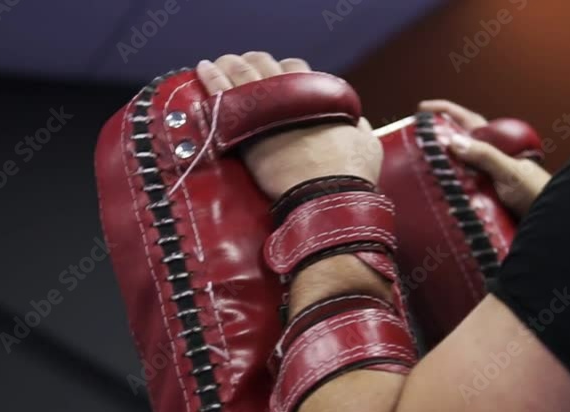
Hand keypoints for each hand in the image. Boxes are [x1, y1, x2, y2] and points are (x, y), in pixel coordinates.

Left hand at [196, 53, 380, 199]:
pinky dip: (211, 77)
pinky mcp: (242, 129)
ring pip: (242, 72)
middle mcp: (289, 94)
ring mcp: (263, 109)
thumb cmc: (350, 172)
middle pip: (264, 65)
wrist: (324, 193)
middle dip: (253, 62)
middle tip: (242, 65)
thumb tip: (355, 123)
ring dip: (230, 64)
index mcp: (316, 94)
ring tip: (219, 63)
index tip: (278, 76)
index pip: (296, 68)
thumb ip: (357, 127)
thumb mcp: (366, 142)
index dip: (285, 70)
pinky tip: (203, 69)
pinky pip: (221, 93)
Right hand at [419, 100, 550, 216]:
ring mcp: (486, 179)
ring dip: (439, 168)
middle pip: (458, 143)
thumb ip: (485, 156)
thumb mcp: (510, 172)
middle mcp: (490, 160)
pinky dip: (447, 191)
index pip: (468, 121)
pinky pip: (460, 191)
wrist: (552, 222)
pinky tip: (435, 197)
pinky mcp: (485, 200)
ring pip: (457, 168)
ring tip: (417, 171)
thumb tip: (452, 140)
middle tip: (412, 141)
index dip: (446, 111)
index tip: (423, 109)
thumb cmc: (538, 194)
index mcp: (497, 146)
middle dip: (436, 140)